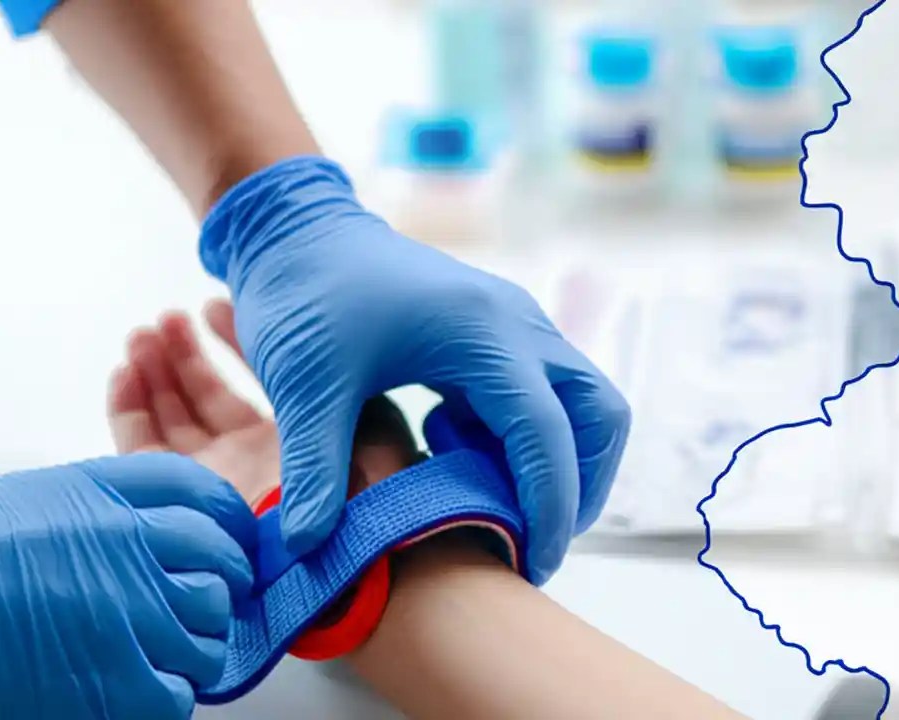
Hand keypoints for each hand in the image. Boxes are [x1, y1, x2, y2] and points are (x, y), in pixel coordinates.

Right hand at [0, 454, 255, 718]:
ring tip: (164, 651)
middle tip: (210, 601)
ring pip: (210, 634)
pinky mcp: (119, 690)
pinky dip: (168, 694)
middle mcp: (130, 553)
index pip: (200, 494)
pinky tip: (139, 686)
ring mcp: (131, 620)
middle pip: (220, 563)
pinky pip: (180, 692)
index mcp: (105, 501)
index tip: (231, 537)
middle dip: (222, 583)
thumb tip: (154, 524)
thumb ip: (104, 506)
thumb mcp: (33, 501)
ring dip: (196, 645)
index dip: (227, 517)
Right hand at [108, 301, 415, 504]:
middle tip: (165, 316)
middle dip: (181, 352)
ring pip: (170, 418)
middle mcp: (255, 459)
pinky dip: (128, 410)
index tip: (214, 302)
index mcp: (299, 435)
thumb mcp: (366, 421)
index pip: (259, 377)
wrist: (358, 563)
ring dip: (151, 372)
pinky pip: (143, 454)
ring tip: (142, 333)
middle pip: (205, 396)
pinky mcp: (183, 505)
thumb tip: (302, 341)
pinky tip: (125, 371)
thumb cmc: (377, 491)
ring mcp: (216, 482)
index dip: (236, 338)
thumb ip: (331, 383)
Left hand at [199, 156, 631, 582]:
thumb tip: (313, 546)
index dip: (549, 504)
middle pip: (600, 413)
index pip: (546, 431)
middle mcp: (519, 326)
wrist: (298, 228)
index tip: (533, 563)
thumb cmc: (303, 294)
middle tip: (535, 539)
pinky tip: (456, 453)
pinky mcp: (502, 334)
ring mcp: (517, 326)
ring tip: (490, 500)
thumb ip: (315, 466)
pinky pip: (546, 396)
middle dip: (582, 484)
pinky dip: (526, 439)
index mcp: (483, 334)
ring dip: (558, 462)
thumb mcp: (304, 383)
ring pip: (583, 404)